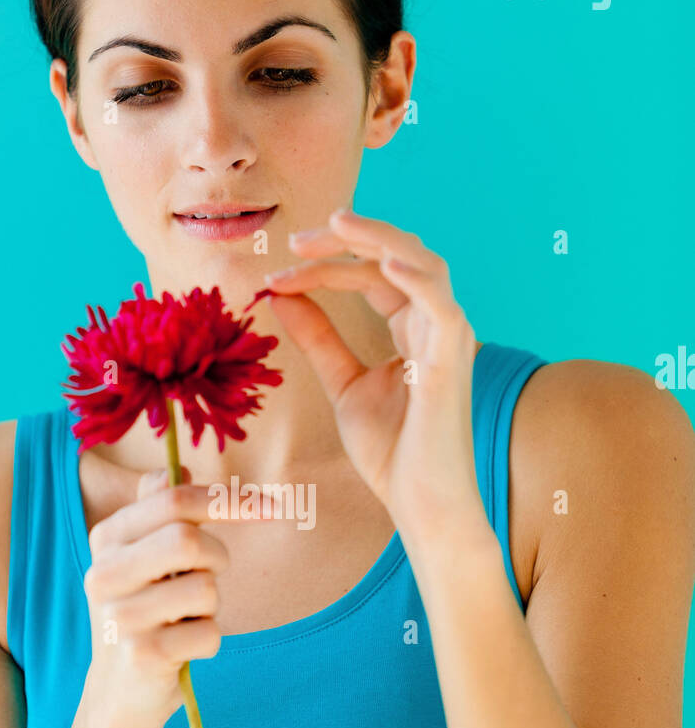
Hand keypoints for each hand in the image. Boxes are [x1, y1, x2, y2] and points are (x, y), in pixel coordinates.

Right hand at [84, 466, 228, 724]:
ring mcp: (120, 617)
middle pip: (187, 539)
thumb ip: (156, 511)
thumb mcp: (140, 560)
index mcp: (106, 538)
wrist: (120, 694)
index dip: (229, 499)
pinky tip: (182, 650)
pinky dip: (209, 642)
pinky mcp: (142, 656)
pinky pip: (208, 634)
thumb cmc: (144, 616)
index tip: (271, 506)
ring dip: (210, 606)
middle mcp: (104, 573)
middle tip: (209, 576)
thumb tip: (178, 465)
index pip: (173, 499)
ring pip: (204, 589)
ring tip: (184, 619)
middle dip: (216, 557)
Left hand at [263, 208, 492, 561]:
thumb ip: (318, 339)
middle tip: (295, 240)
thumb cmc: (392, 450)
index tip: (276, 277)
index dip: (324, 266)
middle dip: (347, 239)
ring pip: (422, 263)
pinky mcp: (452, 360)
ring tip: (336, 225)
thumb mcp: (342, 384)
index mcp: (414, 325)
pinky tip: (382, 262)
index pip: (370, 274)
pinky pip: (440, 304)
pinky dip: (415, 278)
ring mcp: (449, 337)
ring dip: (378, 238)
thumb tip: (280, 296)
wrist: (420, 502)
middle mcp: (436, 322)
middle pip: (396, 255)